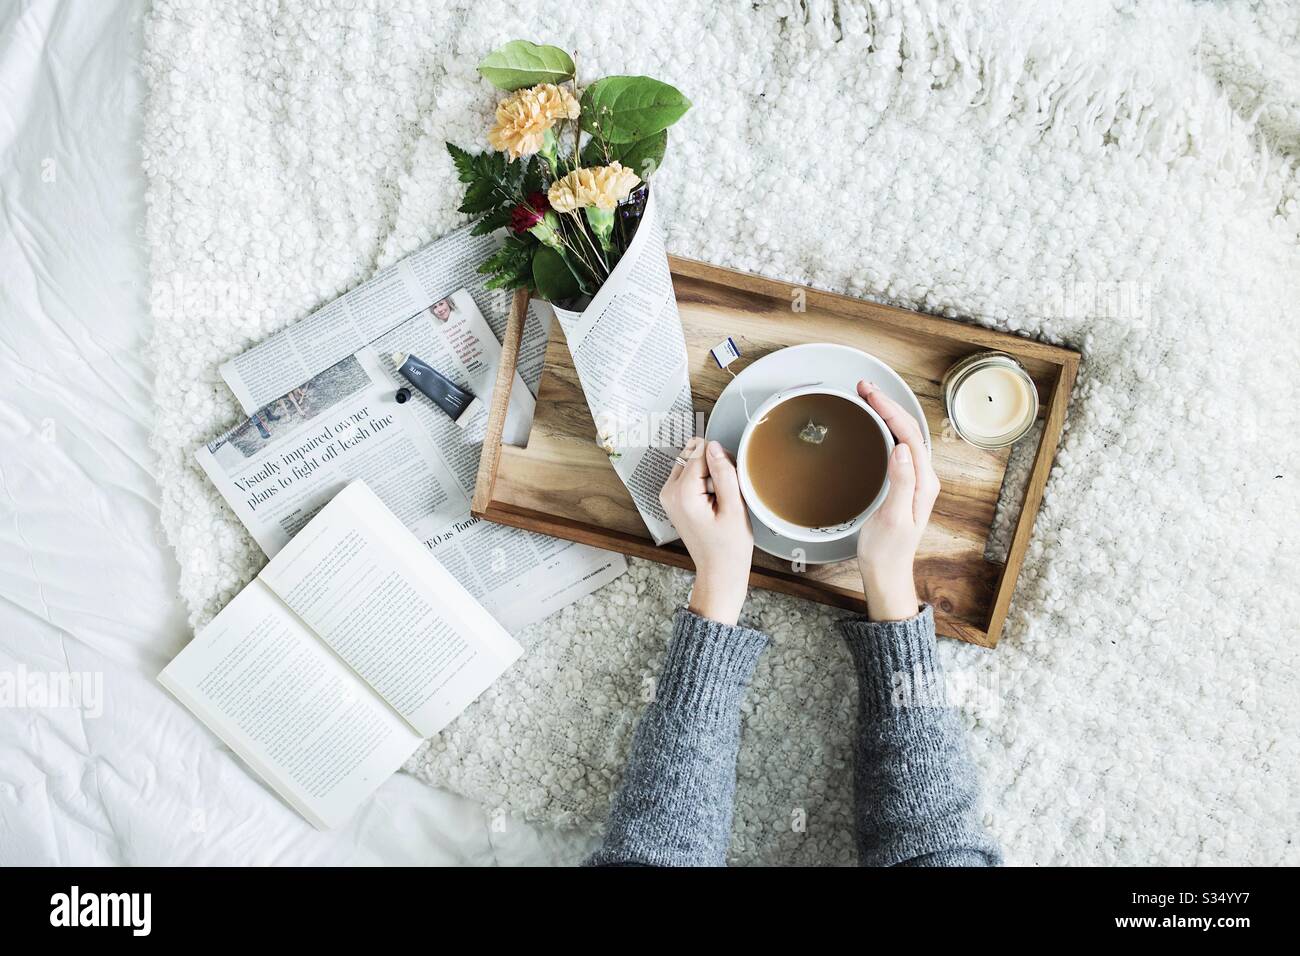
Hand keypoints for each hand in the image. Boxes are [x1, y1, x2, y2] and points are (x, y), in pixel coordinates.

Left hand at [659, 437, 753, 625]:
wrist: (718, 571)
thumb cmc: (729, 546)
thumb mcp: (734, 508)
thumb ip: (724, 474)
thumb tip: (714, 446)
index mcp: (682, 494)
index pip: (702, 453)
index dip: (723, 462)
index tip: (732, 482)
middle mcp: (668, 491)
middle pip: (695, 455)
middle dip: (715, 467)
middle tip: (727, 495)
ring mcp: (668, 495)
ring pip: (693, 464)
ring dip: (710, 475)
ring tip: (721, 501)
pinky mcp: (673, 499)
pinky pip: (690, 476)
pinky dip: (704, 483)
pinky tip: (714, 503)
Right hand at [856, 381, 939, 621]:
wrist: (887, 572)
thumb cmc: (888, 551)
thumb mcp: (892, 519)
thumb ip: (900, 483)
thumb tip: (901, 449)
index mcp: (923, 482)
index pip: (909, 435)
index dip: (889, 411)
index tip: (869, 396)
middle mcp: (922, 477)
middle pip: (908, 430)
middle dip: (887, 404)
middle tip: (863, 387)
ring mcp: (913, 479)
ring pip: (903, 435)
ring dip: (886, 413)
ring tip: (866, 397)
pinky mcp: (902, 483)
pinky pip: (896, 446)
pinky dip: (884, 428)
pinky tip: (873, 423)